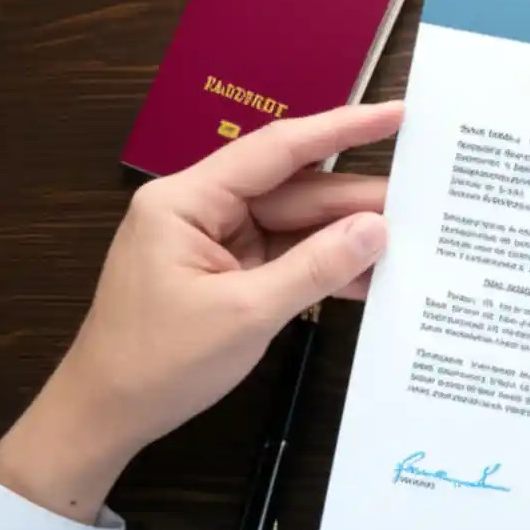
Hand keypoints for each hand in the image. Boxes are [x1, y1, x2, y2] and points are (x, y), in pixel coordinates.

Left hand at [0, 102, 402, 524]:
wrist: (106, 415)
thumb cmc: (158, 362)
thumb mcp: (247, 314)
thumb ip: (316, 267)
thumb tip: (377, 229)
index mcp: (187, 200)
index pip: (277, 150)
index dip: (341, 128)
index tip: (394, 114)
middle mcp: (201, 211)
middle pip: (294, 192)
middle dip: (356, 200)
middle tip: (423, 201)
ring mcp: (216, 244)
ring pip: (296, 227)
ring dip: (346, 239)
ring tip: (410, 242)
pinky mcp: (227, 275)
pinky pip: (287, 260)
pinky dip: (324, 270)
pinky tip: (371, 277)